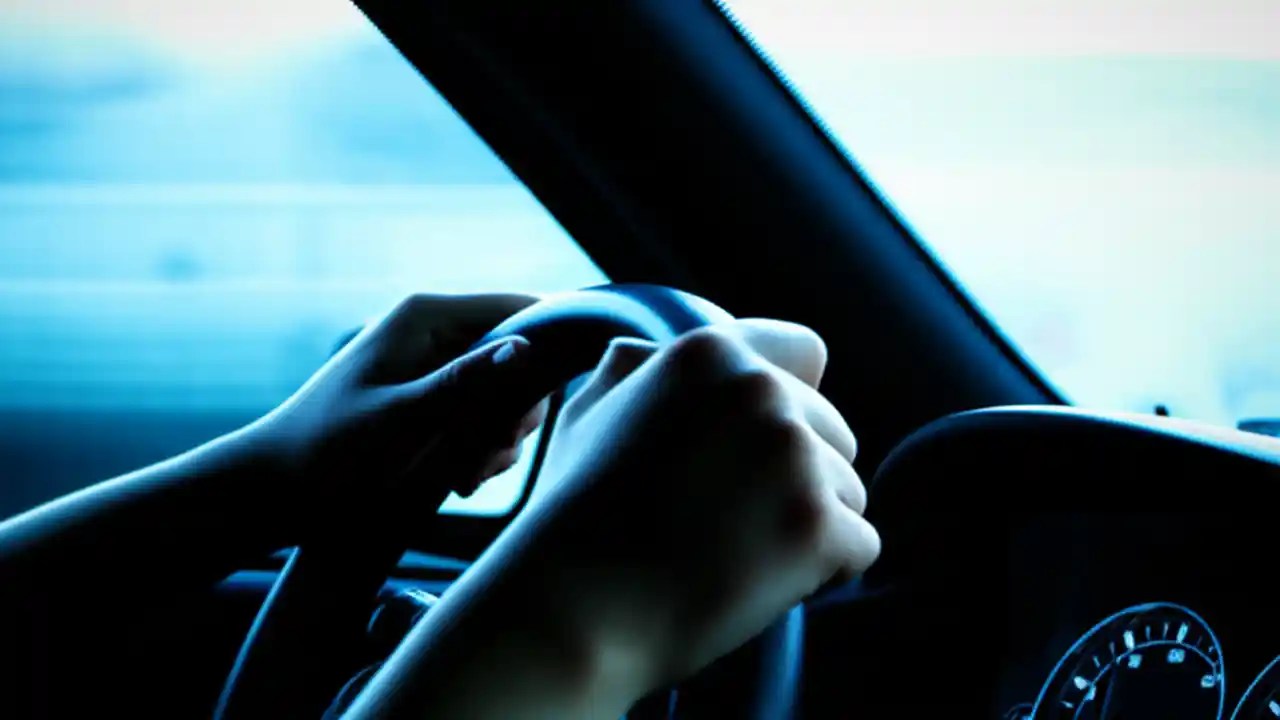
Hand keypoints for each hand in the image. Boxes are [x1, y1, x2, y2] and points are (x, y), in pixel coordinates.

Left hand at [255, 293, 548, 537]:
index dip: (546, 349)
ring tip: (467, 476)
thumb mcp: (402, 421)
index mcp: (424, 317)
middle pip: (517, 356)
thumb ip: (466, 383)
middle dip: (515, 411)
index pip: (518, 308)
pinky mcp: (428, 399)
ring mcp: (430, 366)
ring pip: (503, 393)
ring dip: (497, 439)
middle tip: (490, 455)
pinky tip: (458, 480)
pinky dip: (479, 449)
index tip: (541, 405)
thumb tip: (528, 349)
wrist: (275, 491)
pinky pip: (479, 416)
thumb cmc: (328, 453)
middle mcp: (432, 332)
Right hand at [440, 319, 879, 710]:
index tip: (754, 453)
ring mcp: (794, 456)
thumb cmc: (576, 519)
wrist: (572, 609)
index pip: (806, 355)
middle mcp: (761, 390)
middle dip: (797, 480)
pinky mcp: (818, 526)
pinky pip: (859, 548)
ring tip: (733, 554)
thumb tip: (648, 351)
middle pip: (834, 434)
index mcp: (710, 353)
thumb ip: (633, 370)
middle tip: (725, 523)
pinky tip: (757, 583)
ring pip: (849, 493)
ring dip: (807, 528)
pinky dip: (823, 574)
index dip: (790, 407)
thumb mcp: (588, 414)